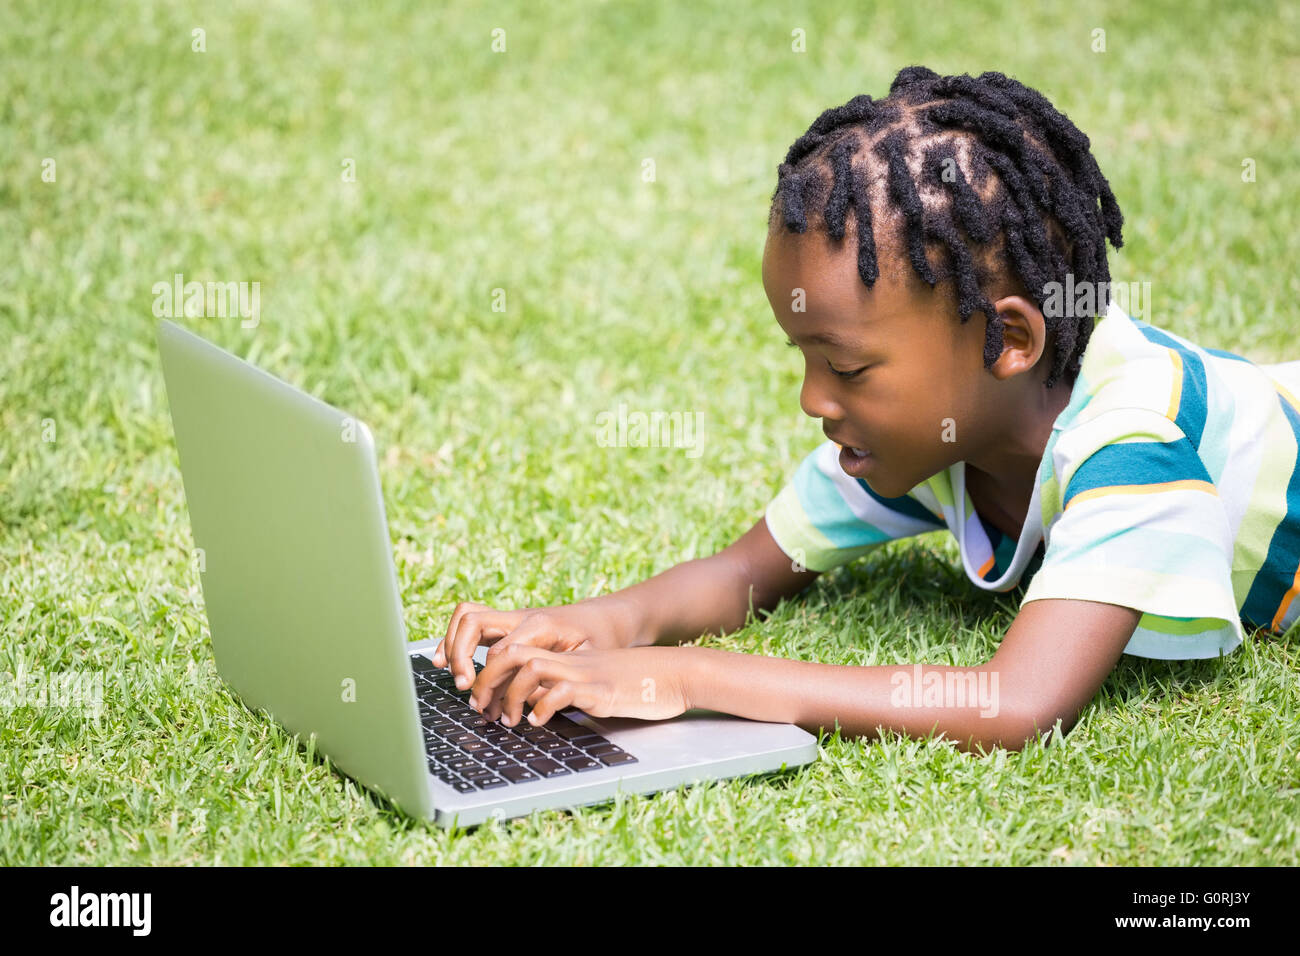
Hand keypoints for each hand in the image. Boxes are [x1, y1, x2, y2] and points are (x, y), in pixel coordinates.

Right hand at [432, 599, 643, 691]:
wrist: (606, 618)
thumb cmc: (600, 641)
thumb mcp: (587, 663)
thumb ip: (555, 682)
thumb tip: (527, 706)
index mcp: (540, 625)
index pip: (500, 650)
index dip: (487, 678)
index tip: (484, 703)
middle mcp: (521, 617)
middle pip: (474, 622)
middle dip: (460, 654)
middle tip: (464, 686)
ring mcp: (512, 618)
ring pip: (468, 616)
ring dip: (452, 642)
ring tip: (447, 671)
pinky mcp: (508, 625)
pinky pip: (474, 622)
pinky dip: (455, 638)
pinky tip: (445, 660)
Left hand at [467, 645, 691, 726]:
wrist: (678, 673)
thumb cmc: (638, 684)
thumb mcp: (593, 685)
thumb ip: (565, 690)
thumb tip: (533, 708)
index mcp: (566, 659)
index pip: (514, 650)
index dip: (489, 672)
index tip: (482, 700)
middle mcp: (570, 662)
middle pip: (512, 653)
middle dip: (487, 680)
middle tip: (481, 709)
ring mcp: (585, 673)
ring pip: (531, 666)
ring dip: (511, 694)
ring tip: (510, 720)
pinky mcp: (601, 690)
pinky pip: (563, 691)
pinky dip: (544, 706)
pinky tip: (539, 722)